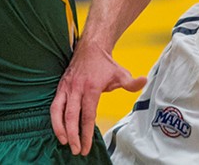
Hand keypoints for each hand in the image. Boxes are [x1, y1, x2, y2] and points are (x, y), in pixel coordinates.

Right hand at [51, 39, 146, 154]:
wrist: (91, 47)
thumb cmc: (106, 64)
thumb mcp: (121, 73)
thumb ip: (131, 83)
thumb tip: (144, 81)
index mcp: (91, 88)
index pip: (87, 115)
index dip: (85, 133)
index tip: (86, 147)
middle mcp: (76, 89)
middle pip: (71, 117)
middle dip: (73, 135)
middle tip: (76, 150)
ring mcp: (66, 88)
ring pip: (58, 112)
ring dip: (59, 129)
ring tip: (64, 142)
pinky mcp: (60, 87)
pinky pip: (54, 106)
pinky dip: (54, 119)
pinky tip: (58, 130)